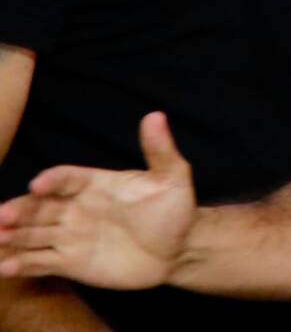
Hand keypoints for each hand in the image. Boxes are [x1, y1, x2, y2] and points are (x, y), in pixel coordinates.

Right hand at [0, 113, 194, 288]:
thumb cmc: (175, 209)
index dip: (52, 180)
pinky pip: (40, 262)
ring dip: (13, 236)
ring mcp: (70, 235)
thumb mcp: (173, 177)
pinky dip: (20, 264)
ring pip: (34, 233)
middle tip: (1, 216)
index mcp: (95, 184)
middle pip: (40, 206)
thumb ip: (160, 151)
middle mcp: (76, 207)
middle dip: (19, 210)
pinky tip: (3, 267)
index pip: (67, 178)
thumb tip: (156, 116)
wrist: (179, 249)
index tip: (38, 185)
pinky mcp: (69, 262)